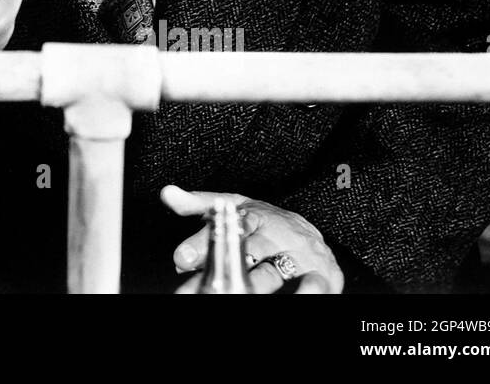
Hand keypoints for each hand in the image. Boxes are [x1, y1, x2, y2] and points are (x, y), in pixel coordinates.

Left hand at [162, 184, 343, 293]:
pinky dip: (301, 293)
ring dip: (255, 286)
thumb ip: (198, 203)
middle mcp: (278, 234)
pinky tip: (289, 297)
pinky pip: (313, 286)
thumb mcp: (233, 208)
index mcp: (254, 216)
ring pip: (274, 272)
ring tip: (236, 292)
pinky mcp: (324, 276)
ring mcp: (301, 255)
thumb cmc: (263, 223)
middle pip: (250, 251)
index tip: (181, 257)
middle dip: (225, 266)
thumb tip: (166, 192)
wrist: (310, 233)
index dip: (204, 241)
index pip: (227, 226)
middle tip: (206, 282)